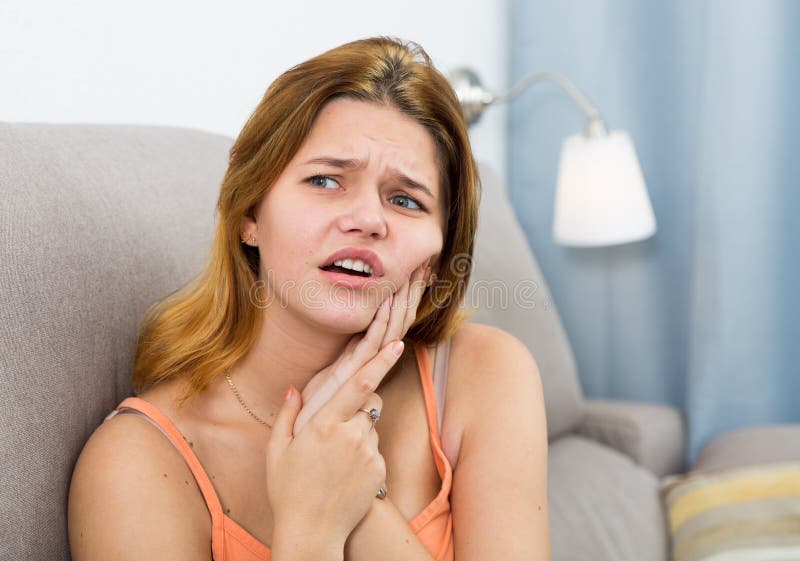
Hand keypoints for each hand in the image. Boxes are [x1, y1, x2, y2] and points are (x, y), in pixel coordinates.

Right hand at [265, 302, 404, 543]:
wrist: (311, 533)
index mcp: (325, 424)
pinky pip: (376, 450)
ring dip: (359, 434)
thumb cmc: (288, 491)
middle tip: (338, 430)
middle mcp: (351, 434)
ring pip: (372, 428)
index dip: (381, 361)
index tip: (398, 344)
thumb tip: (294, 389)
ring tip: (335, 462)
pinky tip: (344, 475)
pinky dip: (364, 455)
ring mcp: (369, 453)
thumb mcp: (277, 451)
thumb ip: (287, 415)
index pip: (360, 383)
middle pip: (369, 404)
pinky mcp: (379, 470)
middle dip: (360, 406)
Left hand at [293, 257, 432, 433]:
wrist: (305, 439)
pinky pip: (370, 343)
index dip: (405, 299)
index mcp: (361, 359)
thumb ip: (336, 372)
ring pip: (390, 328)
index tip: (415, 274)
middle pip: (399, 320)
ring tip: (414, 273)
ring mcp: (361, 366)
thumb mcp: (322, 385)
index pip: (391, 323)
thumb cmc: (311, 416)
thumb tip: (344, 364)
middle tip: (425, 264)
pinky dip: (381, 322)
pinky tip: (388, 301)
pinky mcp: (350, 372)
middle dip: (412, 292)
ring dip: (402, 300)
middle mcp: (368, 360)